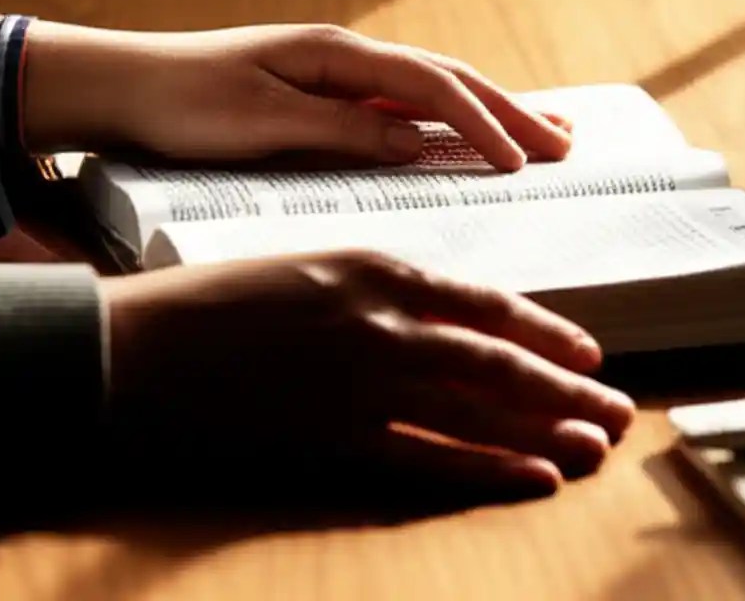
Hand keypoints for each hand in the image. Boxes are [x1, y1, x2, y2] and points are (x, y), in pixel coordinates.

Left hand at [23, 21, 571, 170]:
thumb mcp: (263, 124)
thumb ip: (345, 132)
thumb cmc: (183, 105)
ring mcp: (341, 74)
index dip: (483, 125)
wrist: (124, 86)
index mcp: (338, 57)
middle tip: (566, 146)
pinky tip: (472, 132)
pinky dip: (452, 120)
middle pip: (450, 80)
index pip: (433, 89)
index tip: (523, 163)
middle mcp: (348, 57)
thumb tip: (422, 143)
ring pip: (436, 89)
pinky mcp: (329, 96)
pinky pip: (408, 105)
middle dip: (511, 112)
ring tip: (547, 132)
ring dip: (494, 111)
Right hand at [101, 251, 635, 496]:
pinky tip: (534, 478)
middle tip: (619, 411)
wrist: (125, 349)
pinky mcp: (332, 438)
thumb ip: (377, 289)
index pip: (487, 303)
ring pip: (480, 408)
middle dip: (569, 389)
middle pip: (501, 359)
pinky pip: (429, 459)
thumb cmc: (208, 302)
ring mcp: (362, 381)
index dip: (547, 332)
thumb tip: (439, 319)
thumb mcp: (305, 266)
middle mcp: (383, 320)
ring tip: (597, 447)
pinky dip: (487, 469)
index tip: (589, 354)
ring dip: (548, 429)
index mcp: (375, 267)